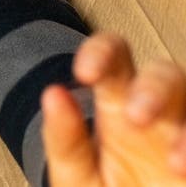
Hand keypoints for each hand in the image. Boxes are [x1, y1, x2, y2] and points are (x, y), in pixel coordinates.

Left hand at [42, 33, 185, 185]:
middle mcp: (160, 111)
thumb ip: (65, 138)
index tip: (84, 73)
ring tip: (175, 163)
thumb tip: (52, 93)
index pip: (114, 55)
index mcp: (119, 102)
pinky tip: (184, 168)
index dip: (102, 51)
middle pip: (166, 74)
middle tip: (137, 117)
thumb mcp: (76, 175)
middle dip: (155, 88)